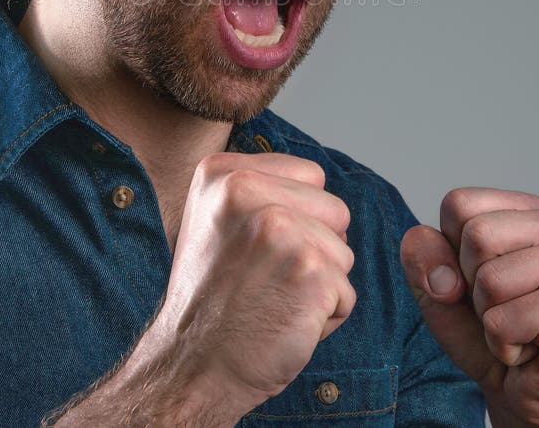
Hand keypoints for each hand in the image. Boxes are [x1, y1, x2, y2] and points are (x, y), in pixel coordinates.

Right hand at [143, 152, 354, 418]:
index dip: (300, 217)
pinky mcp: (308, 269)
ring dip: (320, 284)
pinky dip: (326, 317)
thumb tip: (317, 184)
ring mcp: (279, 227)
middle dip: (316, 248)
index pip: (311, 175)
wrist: (191, 367)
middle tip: (267, 277)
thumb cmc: (212, 299)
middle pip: (334, 209)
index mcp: (221, 172)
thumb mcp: (214, 220)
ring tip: (273, 298)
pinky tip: (284, 323)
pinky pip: (346, 292)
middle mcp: (245, 189)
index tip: (257, 248)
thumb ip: (261, 189)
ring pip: (343, 251)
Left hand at [400, 188, 538, 426]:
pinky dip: (503, 345)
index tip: (480, 279)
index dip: (452, 251)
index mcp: (530, 208)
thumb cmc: (490, 333)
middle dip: (473, 286)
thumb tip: (424, 241)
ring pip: (490, 280)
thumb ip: (421, 258)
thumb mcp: (439, 289)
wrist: (531, 398)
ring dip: (490, 318)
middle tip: (503, 308)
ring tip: (518, 327)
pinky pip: (503, 322)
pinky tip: (531, 347)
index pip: (459, 203)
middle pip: (476, 235)